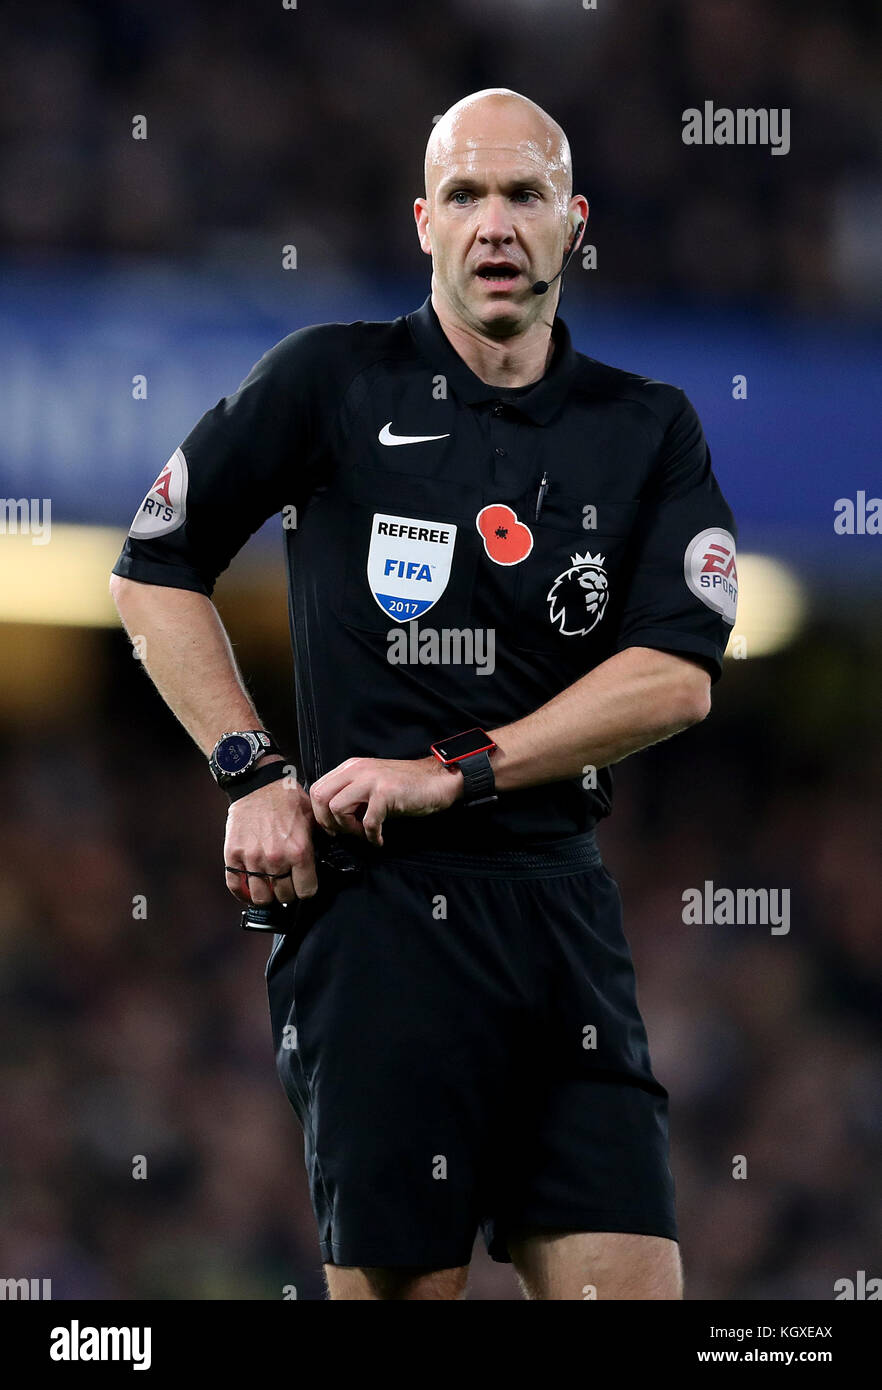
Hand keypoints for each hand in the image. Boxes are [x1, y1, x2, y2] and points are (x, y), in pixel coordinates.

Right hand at [224, 776, 318, 904]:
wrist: (258, 784)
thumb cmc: (286, 799)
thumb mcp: (312, 819)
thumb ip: (319, 843)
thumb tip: (326, 861)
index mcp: (299, 851)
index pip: (306, 891)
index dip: (306, 889)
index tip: (303, 885)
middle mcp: (276, 858)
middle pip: (284, 896)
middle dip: (287, 893)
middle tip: (286, 884)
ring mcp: (252, 858)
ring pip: (260, 897)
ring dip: (266, 895)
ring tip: (269, 886)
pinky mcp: (233, 855)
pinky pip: (235, 885)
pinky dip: (242, 892)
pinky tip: (249, 889)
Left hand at [309, 755, 460, 845]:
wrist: (437, 781)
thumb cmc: (406, 786)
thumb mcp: (371, 784)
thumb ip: (351, 794)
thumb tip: (331, 819)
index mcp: (351, 767)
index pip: (317, 788)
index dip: (320, 813)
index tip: (333, 827)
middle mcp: (357, 769)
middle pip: (320, 797)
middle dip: (328, 822)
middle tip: (345, 833)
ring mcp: (371, 779)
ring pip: (337, 808)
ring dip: (348, 829)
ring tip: (364, 834)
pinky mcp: (385, 793)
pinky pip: (367, 822)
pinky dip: (372, 836)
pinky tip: (380, 839)